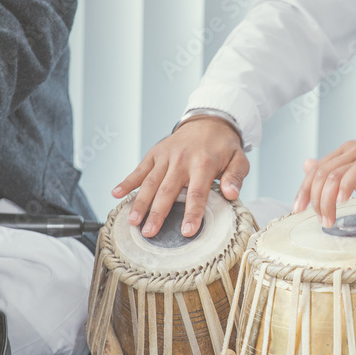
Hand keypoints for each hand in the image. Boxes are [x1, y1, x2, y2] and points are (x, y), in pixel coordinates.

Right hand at [113, 116, 248, 237]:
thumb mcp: (239, 159)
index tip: (187, 232)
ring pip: (150, 182)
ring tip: (132, 221)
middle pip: (167, 190)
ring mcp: (166, 156)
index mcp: (203, 163)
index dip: (192, 213)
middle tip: (149, 233)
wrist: (208, 121)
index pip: (197, 193)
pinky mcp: (155, 154)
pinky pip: (139, 169)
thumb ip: (235, 177)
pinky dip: (127, 181)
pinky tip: (116, 194)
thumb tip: (231, 194)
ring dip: (140, 202)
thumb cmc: (224, 147)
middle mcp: (182, 160)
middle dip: (158, 213)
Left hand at [293, 141, 355, 226]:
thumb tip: (306, 164)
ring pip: (332, 176)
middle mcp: (353, 150)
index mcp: (345, 151)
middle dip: (315, 200)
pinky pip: (352, 175)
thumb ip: (333, 173)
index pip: (315, 170)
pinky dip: (343, 190)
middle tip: (321, 221)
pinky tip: (342, 204)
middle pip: (320, 174)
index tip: (298, 209)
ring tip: (329, 220)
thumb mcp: (354, 180)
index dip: (304, 190)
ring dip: (326, 202)